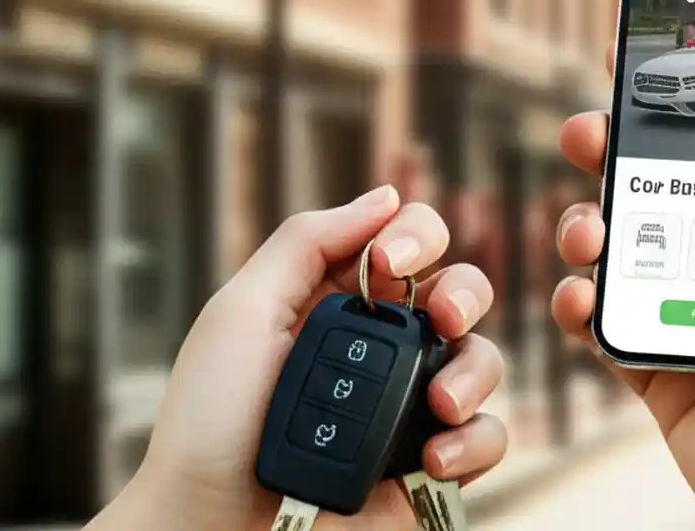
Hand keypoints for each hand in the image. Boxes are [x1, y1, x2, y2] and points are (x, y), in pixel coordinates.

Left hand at [90, 187, 505, 530]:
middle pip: (463, 292)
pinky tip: (430, 458)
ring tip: (438, 406)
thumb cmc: (208, 423)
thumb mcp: (241, 312)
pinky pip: (486, 437)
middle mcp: (386, 347)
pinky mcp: (429, 463)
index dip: (417, 236)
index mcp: (342, 301)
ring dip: (473, 372)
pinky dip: (472, 443)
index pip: (408, 242)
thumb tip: (385, 196)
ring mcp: (410, 405)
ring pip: (484, 361)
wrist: (209, 523)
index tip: (392, 261)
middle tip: (441, 317)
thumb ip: (308, 243)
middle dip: (466, 294)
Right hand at [553, 84, 694, 529]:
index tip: (653, 82)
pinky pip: (608, 330)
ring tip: (588, 228)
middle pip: (666, 199)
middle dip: (619, 159)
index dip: (694, 124)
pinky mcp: (665, 379)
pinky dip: (581, 306)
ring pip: (626, 257)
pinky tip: (583, 295)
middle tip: (590, 134)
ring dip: (590, 226)